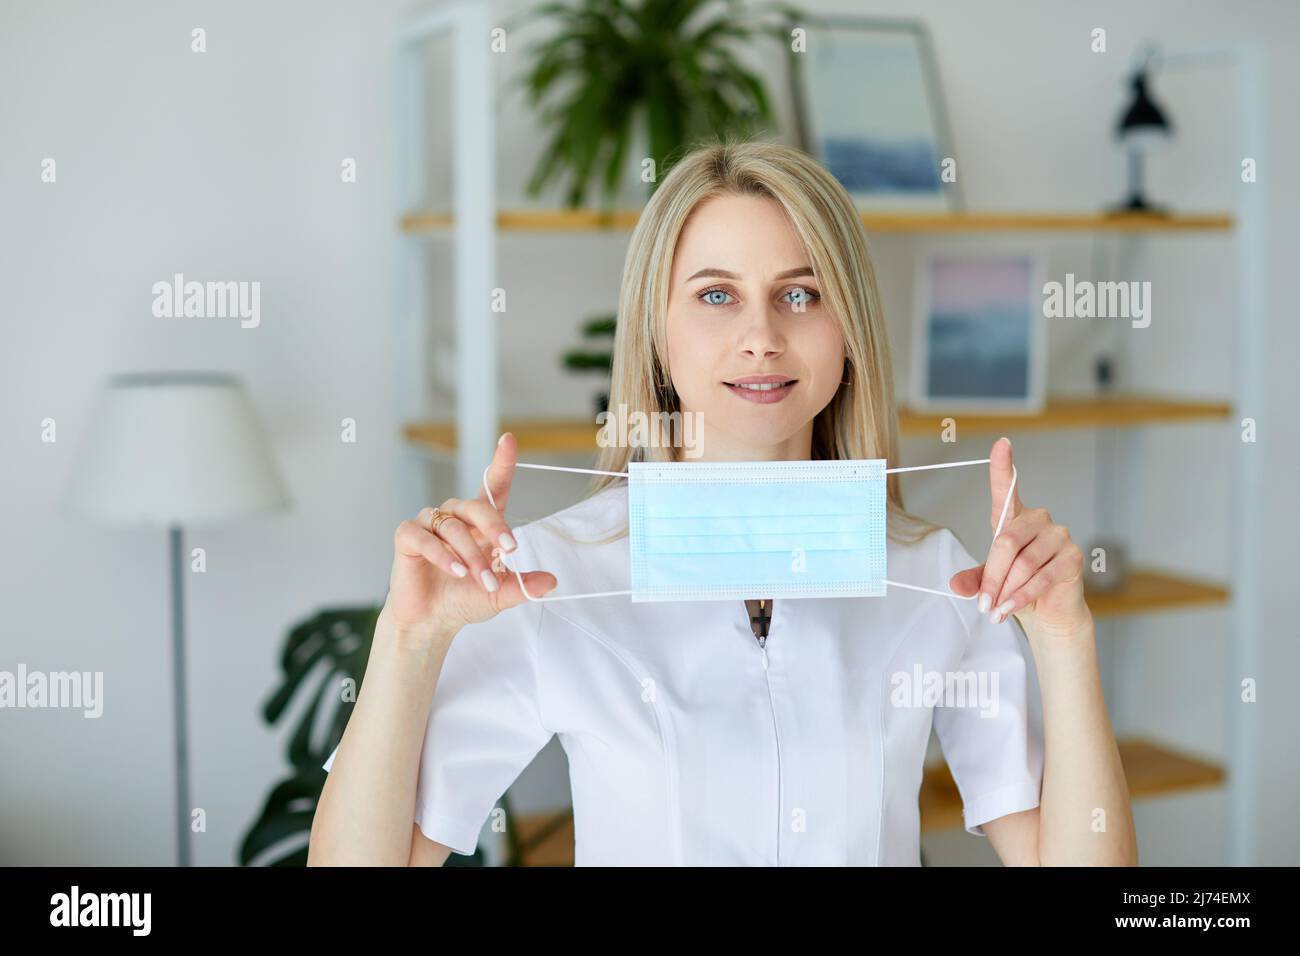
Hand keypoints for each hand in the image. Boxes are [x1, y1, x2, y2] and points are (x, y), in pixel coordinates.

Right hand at [384, 432, 556, 637]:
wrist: (432, 621)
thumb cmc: (464, 599)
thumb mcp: (500, 593)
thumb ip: (523, 585)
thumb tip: (551, 581)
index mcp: (479, 523)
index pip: (492, 486)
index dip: (501, 462)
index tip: (509, 440)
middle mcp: (455, 517)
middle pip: (476, 506)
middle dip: (495, 528)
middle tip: (509, 550)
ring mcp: (430, 525)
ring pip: (453, 527)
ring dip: (470, 555)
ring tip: (481, 580)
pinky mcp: (407, 537)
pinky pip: (424, 538)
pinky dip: (441, 555)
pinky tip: (455, 571)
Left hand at [949, 437, 1090, 636]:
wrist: (1050, 611)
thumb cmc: (1017, 585)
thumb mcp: (990, 580)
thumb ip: (974, 579)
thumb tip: (955, 586)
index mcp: (1014, 517)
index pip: (1007, 487)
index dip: (1003, 466)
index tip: (1001, 444)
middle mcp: (1038, 519)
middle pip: (1006, 543)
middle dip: (991, 576)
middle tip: (982, 603)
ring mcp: (1059, 536)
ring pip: (1022, 564)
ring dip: (1005, 591)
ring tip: (995, 610)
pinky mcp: (1073, 557)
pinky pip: (1040, 578)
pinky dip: (1021, 597)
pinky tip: (1009, 609)